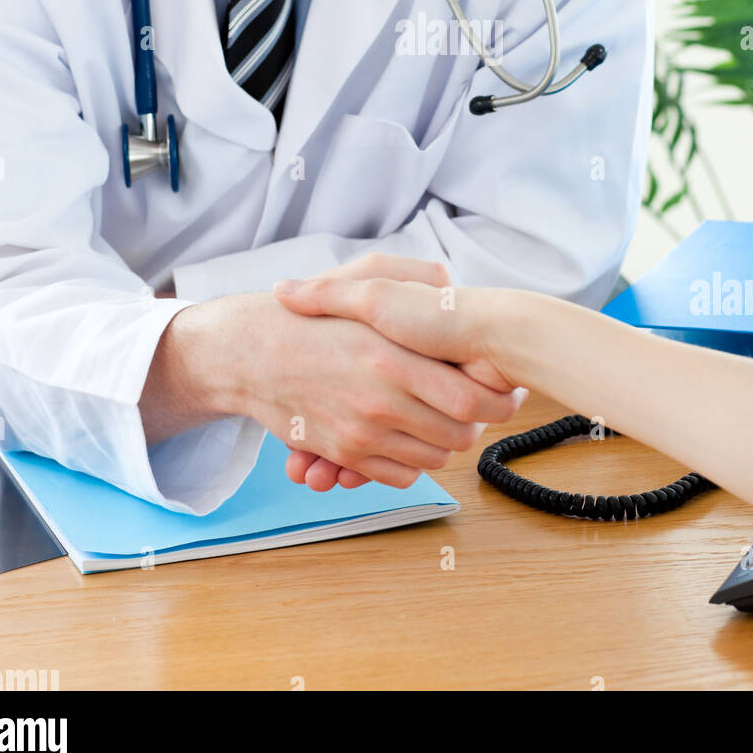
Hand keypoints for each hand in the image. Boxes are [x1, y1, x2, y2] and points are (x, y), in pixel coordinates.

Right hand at [274, 261, 526, 488]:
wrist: (250, 353)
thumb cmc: (312, 314)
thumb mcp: (362, 277)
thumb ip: (413, 277)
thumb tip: (454, 282)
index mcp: (391, 356)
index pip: (470, 398)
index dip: (496, 399)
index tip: (502, 388)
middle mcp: (379, 401)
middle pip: (458, 434)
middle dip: (477, 423)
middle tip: (479, 406)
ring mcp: (361, 433)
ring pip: (432, 458)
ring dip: (446, 443)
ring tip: (446, 418)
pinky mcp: (344, 454)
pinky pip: (400, 474)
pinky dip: (413, 462)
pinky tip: (411, 435)